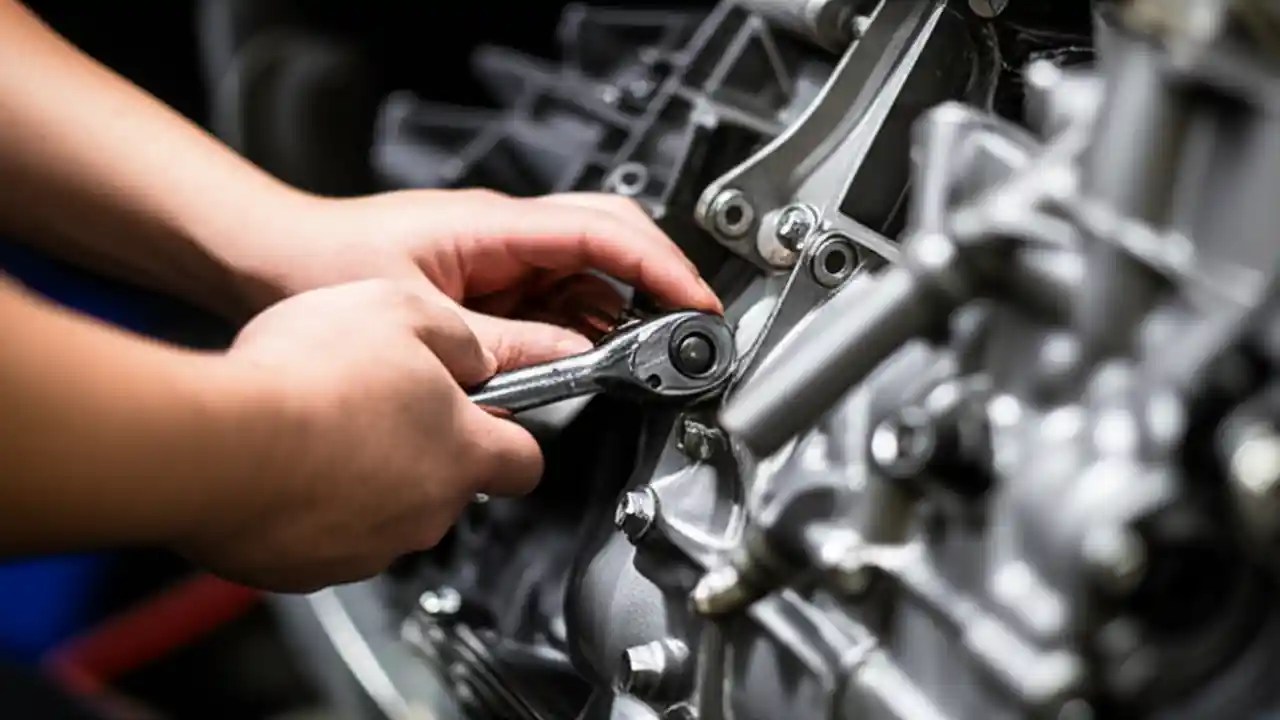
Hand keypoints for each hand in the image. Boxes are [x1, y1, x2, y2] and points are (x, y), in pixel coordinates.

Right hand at [184, 280, 539, 591]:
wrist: (219, 442)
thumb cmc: (309, 377)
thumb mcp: (403, 310)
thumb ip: (455, 338)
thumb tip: (472, 358)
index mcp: (465, 452)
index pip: (526, 463)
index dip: (511, 440)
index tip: (488, 419)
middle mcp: (429, 511)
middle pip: (449, 486)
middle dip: (423, 450)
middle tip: (378, 405)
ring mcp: (372, 547)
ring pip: (388, 512)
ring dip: (366, 477)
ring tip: (319, 429)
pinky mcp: (312, 569)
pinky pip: (327, 537)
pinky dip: (314, 509)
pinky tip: (283, 466)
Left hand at [236, 189, 721, 371]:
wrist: (268, 258)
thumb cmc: (319, 264)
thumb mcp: (420, 317)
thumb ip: (502, 348)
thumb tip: (573, 365)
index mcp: (493, 224)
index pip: (603, 231)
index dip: (660, 268)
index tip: (695, 305)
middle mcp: (506, 234)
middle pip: (611, 242)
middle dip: (656, 286)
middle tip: (683, 337)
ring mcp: (501, 257)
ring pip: (589, 277)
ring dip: (620, 315)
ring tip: (642, 360)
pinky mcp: (490, 284)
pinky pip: (556, 302)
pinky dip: (582, 331)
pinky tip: (589, 361)